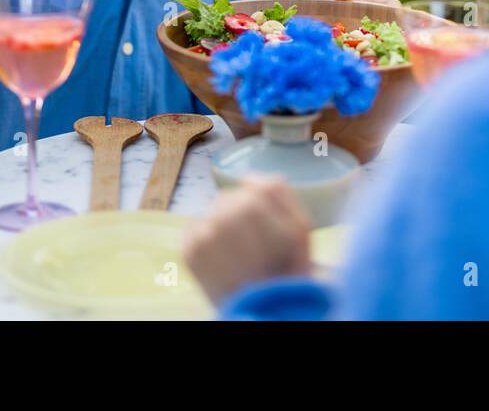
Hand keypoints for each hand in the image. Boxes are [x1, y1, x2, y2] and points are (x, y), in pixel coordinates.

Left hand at [182, 175, 312, 304]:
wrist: (264, 312)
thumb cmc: (286, 270)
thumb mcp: (300, 230)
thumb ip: (281, 195)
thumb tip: (249, 176)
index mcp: (259, 221)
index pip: (252, 193)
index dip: (262, 208)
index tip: (270, 230)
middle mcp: (227, 226)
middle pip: (229, 199)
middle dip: (241, 215)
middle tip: (253, 242)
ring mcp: (203, 241)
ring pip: (212, 210)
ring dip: (224, 224)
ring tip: (237, 250)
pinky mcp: (188, 254)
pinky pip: (194, 225)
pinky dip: (205, 235)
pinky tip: (220, 255)